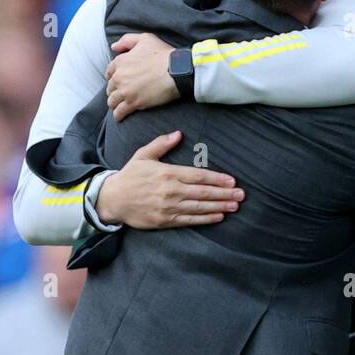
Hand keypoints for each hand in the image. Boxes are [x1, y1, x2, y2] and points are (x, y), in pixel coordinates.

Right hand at [95, 131, 244, 228]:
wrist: (113, 199)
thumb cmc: (130, 176)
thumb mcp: (143, 155)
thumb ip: (161, 144)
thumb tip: (178, 134)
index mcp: (168, 173)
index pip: (198, 176)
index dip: (217, 179)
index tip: (232, 180)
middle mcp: (171, 191)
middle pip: (203, 192)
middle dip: (224, 193)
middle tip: (241, 194)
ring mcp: (169, 207)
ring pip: (199, 207)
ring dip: (219, 206)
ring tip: (234, 205)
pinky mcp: (165, 220)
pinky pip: (189, 220)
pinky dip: (205, 219)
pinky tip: (218, 216)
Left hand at [106, 33, 176, 120]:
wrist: (176, 71)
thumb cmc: (163, 54)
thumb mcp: (145, 38)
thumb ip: (127, 40)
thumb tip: (114, 48)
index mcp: (121, 61)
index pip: (109, 72)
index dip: (112, 77)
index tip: (117, 81)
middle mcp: (120, 77)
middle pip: (110, 87)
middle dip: (113, 91)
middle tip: (119, 94)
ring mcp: (125, 91)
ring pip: (112, 101)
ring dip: (114, 103)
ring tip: (117, 106)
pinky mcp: (133, 103)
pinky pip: (119, 112)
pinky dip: (118, 115)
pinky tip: (119, 117)